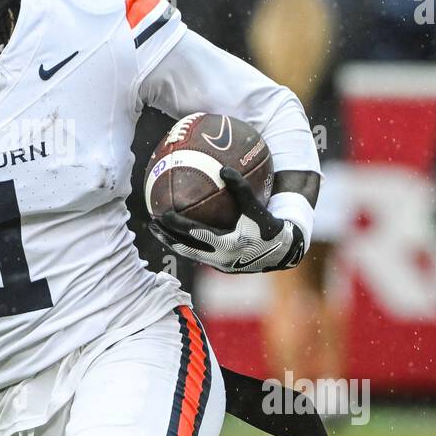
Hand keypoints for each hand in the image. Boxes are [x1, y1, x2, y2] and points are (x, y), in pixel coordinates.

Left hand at [150, 167, 304, 273]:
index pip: (193, 233)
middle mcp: (218, 258)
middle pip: (184, 247)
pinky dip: (187, 245)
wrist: (283, 253)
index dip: (176, 224)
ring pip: (189, 254)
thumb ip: (240, 189)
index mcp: (225, 244)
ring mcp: (219, 265)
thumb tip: (224, 168)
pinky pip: (198, 255)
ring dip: (172, 242)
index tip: (163, 213)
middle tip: (152, 223)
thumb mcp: (256, 208)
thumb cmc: (270, 228)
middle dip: (166, 236)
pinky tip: (181, 235)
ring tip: (159, 231)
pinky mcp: (222, 267)